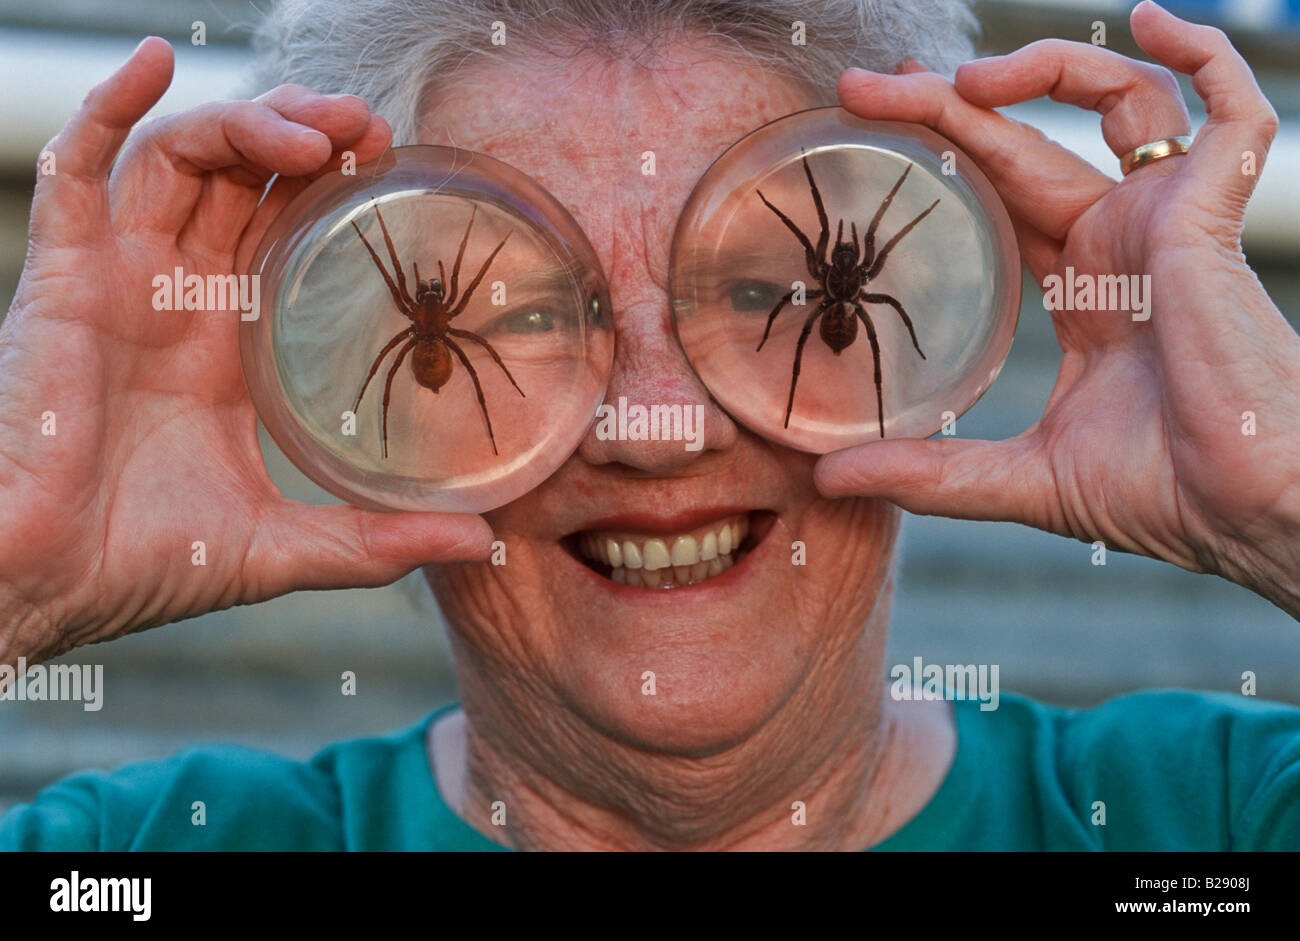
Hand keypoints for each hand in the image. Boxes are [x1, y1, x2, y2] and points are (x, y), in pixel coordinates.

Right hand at [0, 38, 492, 662]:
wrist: (47, 586)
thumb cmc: (150, 565)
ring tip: (318, 133)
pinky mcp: (63, 279)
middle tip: (371, 131)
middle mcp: (179, 297)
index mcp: (230, 340)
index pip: (286, 229)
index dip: (336, 189)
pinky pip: (78, 170)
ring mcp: (120, 280)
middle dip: (307, 137)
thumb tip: (482, 543)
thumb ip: (378, 541)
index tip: (396, 169)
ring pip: (182, 159)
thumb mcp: (286, 546)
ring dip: (249, 124)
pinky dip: (110, 108)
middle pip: (244, 179)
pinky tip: (154, 61)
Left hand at [816, 2, 1299, 615]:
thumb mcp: (1021, 476)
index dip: (948, 148)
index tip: (875, 119)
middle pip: (1029, 141)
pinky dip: (1205, 57)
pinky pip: (1232, 111)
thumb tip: (828, 479)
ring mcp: (1168, 221)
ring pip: (1118, 101)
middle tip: (872, 82)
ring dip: (1045, 70)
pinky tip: (1156, 23)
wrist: (1242, 511)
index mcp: (1081, 287)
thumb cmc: (1159, 494)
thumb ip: (928, 472)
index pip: (1000, 193)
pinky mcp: (1214, 216)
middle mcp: (1120, 241)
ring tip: (963, 78)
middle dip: (950, 104)